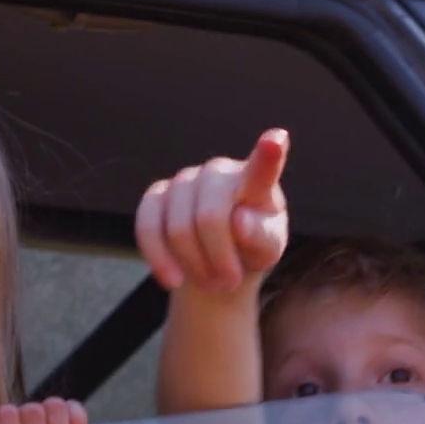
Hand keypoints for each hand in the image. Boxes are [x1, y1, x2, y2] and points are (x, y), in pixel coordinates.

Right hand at [136, 129, 289, 292]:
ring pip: (178, 227)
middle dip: (217, 258)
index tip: (277, 140)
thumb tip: (239, 221)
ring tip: (212, 282)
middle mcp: (219, 172)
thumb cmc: (251, 248)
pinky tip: (173, 280)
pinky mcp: (156, 196)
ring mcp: (185, 180)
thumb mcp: (267, 250)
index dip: (269, 155)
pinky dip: (159, 258)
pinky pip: (147, 226)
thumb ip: (261, 237)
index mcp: (256, 183)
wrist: (218, 259)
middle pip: (210, 217)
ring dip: (194, 264)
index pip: (263, 169)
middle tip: (230, 283)